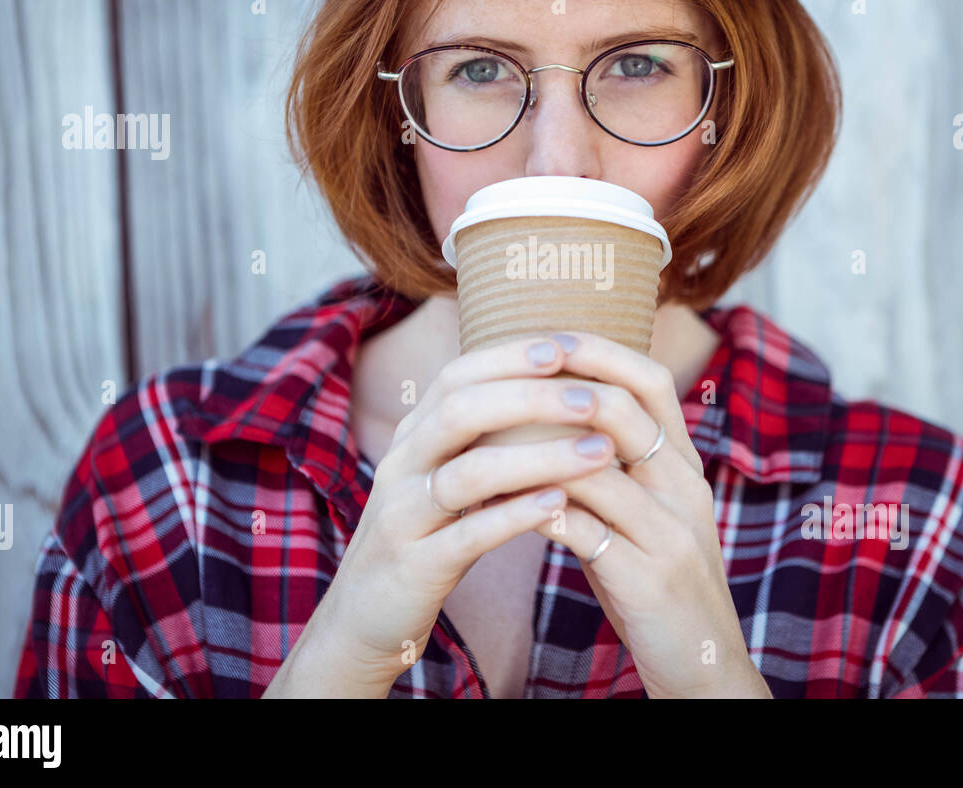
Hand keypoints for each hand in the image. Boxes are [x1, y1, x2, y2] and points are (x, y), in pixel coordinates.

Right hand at [267, 334, 614, 695]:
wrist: (364, 617)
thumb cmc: (426, 537)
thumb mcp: (444, 478)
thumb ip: (481, 438)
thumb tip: (547, 387)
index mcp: (413, 438)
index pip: (457, 377)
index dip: (508, 357)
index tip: (563, 345)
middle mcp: (402, 466)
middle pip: (461, 412)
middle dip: (530, 398)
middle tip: (593, 397)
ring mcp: (403, 516)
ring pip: (469, 473)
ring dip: (539, 457)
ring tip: (599, 451)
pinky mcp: (415, 566)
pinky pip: (467, 535)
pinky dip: (515, 516)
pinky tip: (560, 504)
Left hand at [522, 331, 771, 697]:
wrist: (704, 665)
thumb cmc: (654, 581)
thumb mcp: (644, 514)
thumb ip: (612, 468)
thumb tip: (551, 416)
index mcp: (683, 466)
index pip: (652, 382)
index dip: (601, 350)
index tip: (546, 335)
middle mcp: (685, 488)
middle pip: (628, 409)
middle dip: (564, 382)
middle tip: (509, 370)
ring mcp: (672, 533)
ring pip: (600, 467)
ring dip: (538, 446)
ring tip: (487, 434)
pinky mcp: (650, 579)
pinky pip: (586, 530)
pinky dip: (540, 511)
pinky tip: (500, 506)